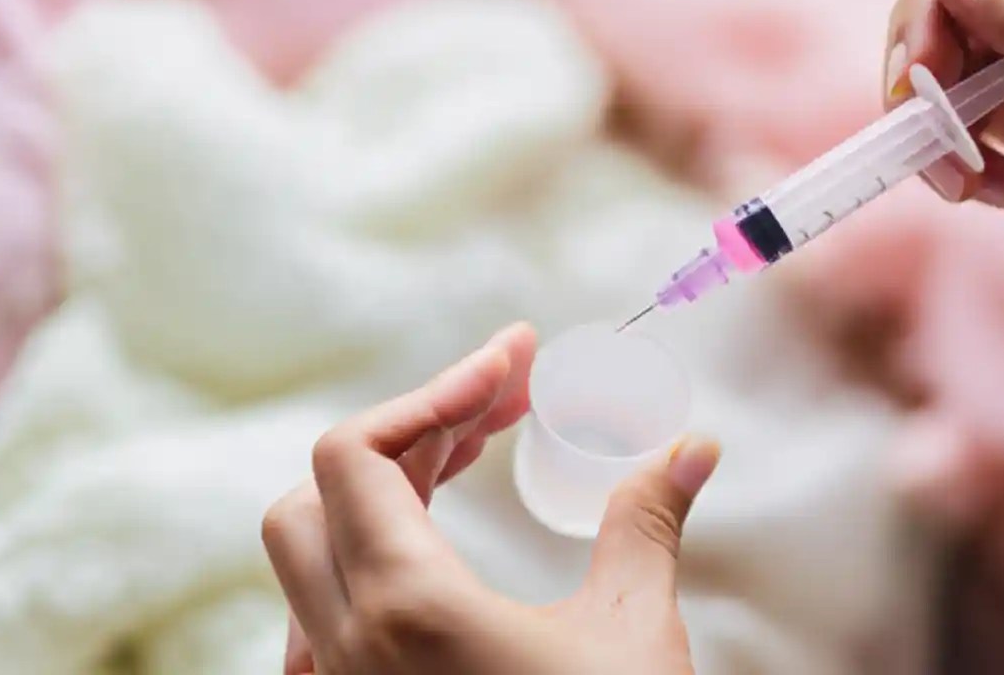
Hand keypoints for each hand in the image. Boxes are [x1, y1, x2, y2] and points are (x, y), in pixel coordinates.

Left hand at [261, 323, 721, 674]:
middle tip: (504, 404)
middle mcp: (348, 648)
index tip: (511, 357)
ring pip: (311, 553)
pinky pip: (320, 619)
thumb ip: (649, 523)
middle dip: (415, 428)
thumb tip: (692, 448)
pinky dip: (368, 560)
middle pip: (323, 489)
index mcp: (406, 610)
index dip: (439, 386)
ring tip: (470, 460)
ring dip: (383, 489)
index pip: (358, 450)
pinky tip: (433, 558)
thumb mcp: (635, 634)